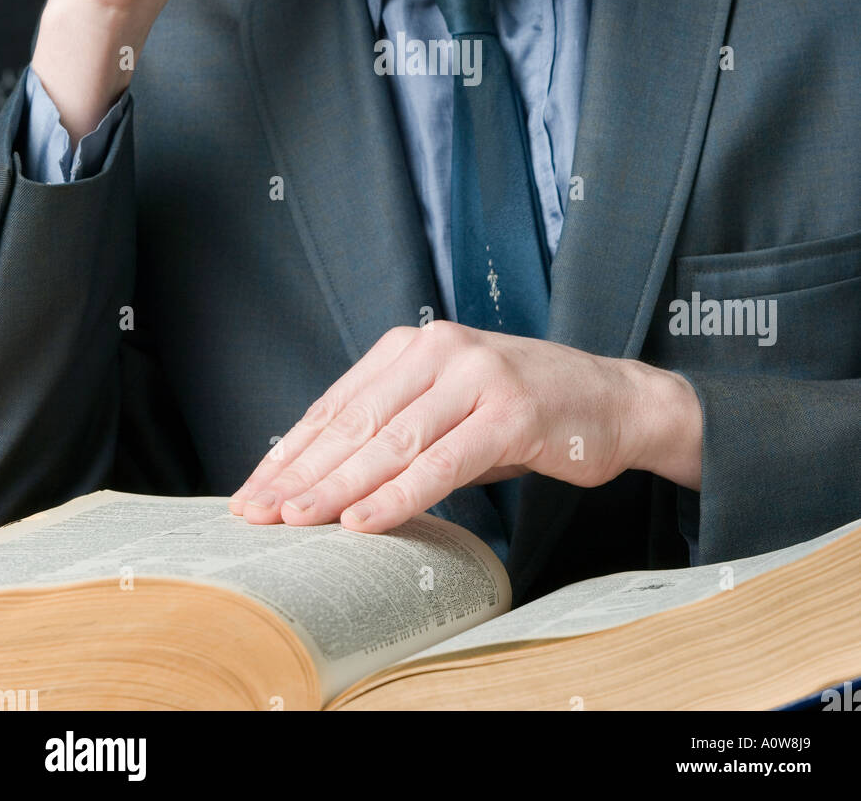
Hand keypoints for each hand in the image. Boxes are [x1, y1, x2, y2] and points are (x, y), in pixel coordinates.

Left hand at [229, 322, 702, 532]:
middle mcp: (440, 349)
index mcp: (414, 345)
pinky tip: (364, 521)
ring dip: (338, 487)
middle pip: (355, 421)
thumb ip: (392, 428)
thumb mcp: (447, 406)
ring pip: (392, 441)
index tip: (254, 493)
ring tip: (297, 520)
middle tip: (258, 514)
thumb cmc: (520, 409)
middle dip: (301, 472)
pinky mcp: (513, 412)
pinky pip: (443, 462)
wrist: (612, 399)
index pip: (338, 404)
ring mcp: (478, 376)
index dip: (291, 452)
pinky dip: (399, 495)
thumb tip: (317, 477)